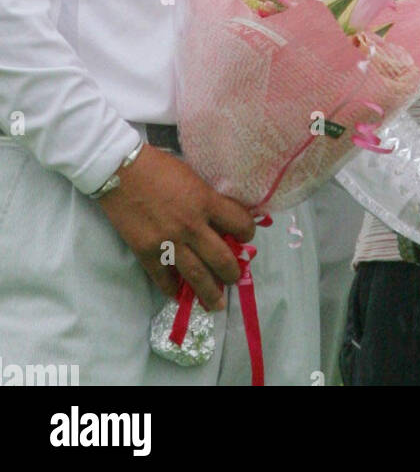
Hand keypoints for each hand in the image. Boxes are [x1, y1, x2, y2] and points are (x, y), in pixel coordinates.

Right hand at [96, 144, 256, 310]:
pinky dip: (172, 289)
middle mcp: (192, 226)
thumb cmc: (158, 167)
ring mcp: (169, 242)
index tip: (245, 237)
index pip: (240, 224)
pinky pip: (163, 279)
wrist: (120, 170)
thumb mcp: (192, 177)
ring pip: (196, 276)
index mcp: (206, 201)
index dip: (247, 232)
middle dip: (232, 272)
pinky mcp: (147, 252)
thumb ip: (207, 198)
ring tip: (215, 304)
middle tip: (233, 278)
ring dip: (209, 293)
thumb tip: (220, 217)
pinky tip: (178, 294)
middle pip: (221, 259)